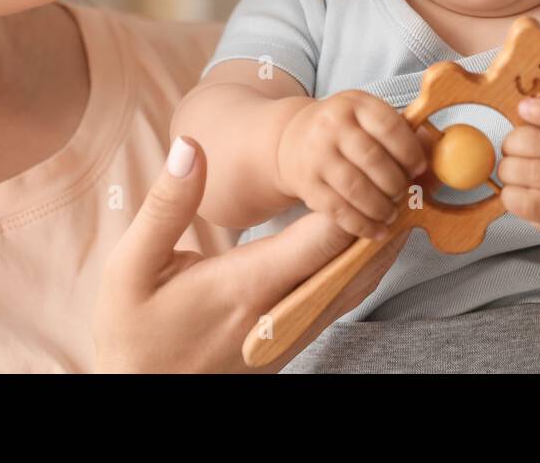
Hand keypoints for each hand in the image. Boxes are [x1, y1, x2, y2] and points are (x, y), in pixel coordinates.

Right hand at [93, 135, 405, 372]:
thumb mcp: (131, 266)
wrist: (139, 393)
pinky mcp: (292, 342)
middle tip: (409, 175)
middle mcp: (281, 312)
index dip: (355, 199)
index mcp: (248, 285)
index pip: (321, 239)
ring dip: (379, 246)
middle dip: (382, 218)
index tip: (377, 161)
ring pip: (355, 287)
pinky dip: (361, 269)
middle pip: (353, 263)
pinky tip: (369, 243)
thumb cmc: (131, 331)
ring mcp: (291, 332)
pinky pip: (341, 302)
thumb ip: (167, 205)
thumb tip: (190, 147)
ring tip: (402, 201)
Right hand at [275, 90, 427, 241]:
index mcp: (356, 104)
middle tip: (404, 193)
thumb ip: (405, 138)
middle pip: (373, 159)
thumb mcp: (370, 119)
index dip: (410, 151)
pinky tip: (376, 230)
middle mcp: (332, 126)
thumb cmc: (345, 131)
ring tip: (391, 213)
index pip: (389, 126)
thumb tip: (440, 170)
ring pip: (355, 188)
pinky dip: (361, 225)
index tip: (419, 168)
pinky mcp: (306, 183)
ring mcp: (316, 155)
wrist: (292, 138)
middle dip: (396, 183)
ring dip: (381, 207)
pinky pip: (337, 210)